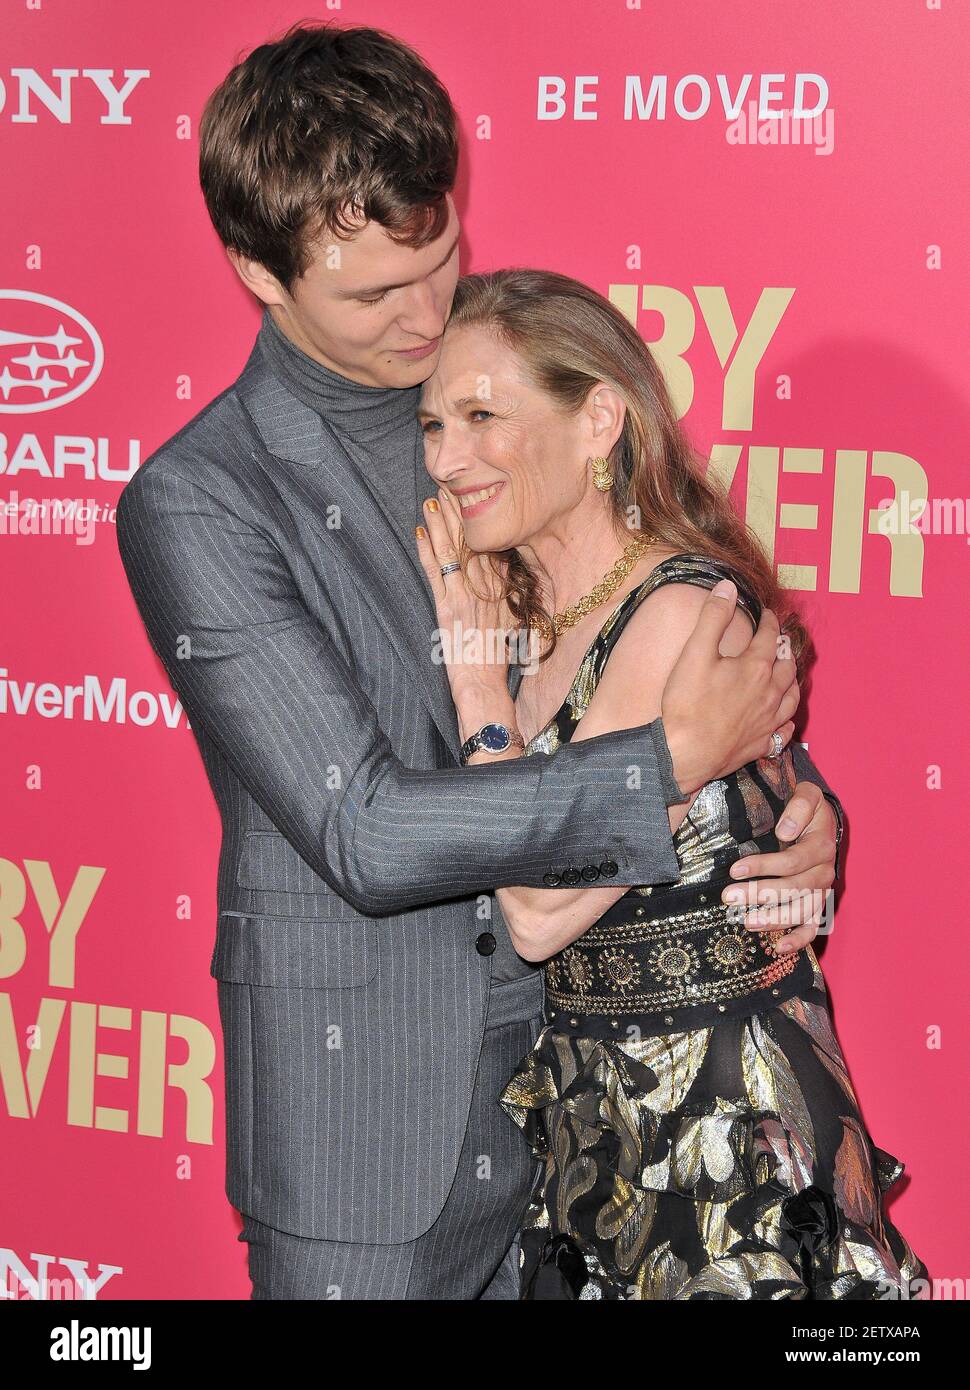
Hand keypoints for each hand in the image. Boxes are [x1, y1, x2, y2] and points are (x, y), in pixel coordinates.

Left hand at [415, 488, 516, 712]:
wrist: (483, 679)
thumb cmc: (499, 654)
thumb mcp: (515, 617)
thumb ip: (513, 592)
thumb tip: (512, 568)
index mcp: (502, 586)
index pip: (490, 544)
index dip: (479, 520)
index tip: (473, 497)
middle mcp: (484, 585)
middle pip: (470, 540)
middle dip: (459, 512)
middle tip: (449, 486)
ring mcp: (463, 594)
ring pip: (451, 551)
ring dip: (440, 524)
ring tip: (432, 501)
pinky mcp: (445, 606)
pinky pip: (435, 572)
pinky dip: (426, 551)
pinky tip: (419, 532)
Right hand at [661, 579, 798, 794]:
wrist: (683, 754)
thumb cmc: (686, 704)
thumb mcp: (694, 653)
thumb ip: (712, 617)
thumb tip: (728, 586)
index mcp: (756, 667)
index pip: (770, 635)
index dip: (769, 620)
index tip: (766, 613)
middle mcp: (770, 692)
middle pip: (786, 665)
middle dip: (783, 649)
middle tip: (776, 641)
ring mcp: (769, 721)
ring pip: (792, 696)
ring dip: (791, 681)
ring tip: (786, 673)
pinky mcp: (762, 744)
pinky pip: (785, 729)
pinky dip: (787, 718)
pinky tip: (782, 716)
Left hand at [720, 782, 836, 951]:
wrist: (823, 822)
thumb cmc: (808, 809)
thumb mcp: (808, 795)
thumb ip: (800, 807)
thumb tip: (785, 831)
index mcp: (821, 846)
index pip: (793, 861)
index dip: (764, 866)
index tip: (735, 869)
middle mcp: (825, 872)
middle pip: (795, 888)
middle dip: (760, 894)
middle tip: (729, 897)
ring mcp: (822, 891)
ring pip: (802, 911)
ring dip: (774, 919)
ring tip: (746, 922)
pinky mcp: (817, 904)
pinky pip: (813, 927)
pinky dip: (799, 940)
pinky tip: (779, 949)